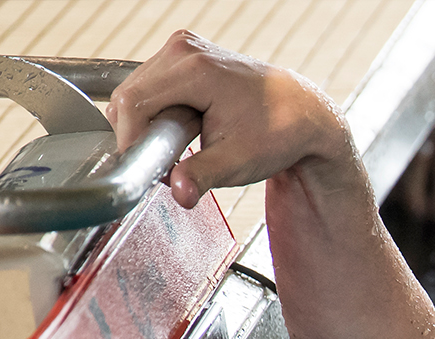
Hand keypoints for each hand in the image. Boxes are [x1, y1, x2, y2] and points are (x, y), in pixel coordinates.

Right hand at [107, 30, 361, 209]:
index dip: (131, 140)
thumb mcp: (238, 161)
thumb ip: (201, 176)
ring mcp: (184, 47)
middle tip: (170, 164)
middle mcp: (184, 48)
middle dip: (141, 135)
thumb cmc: (278, 133)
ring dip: (148, 124)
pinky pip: (151, 86)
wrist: (304, 114)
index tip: (147, 167)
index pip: (133, 104)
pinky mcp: (184, 54)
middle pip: (130, 96)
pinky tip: (184, 128)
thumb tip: (179, 194)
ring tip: (182, 146)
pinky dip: (158, 111)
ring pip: (137, 91)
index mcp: (195, 68)